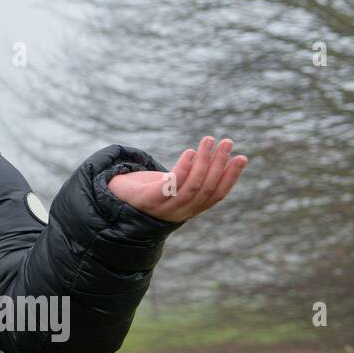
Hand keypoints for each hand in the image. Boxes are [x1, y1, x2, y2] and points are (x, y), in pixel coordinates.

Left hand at [106, 136, 247, 222]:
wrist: (111, 199)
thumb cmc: (144, 189)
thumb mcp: (171, 185)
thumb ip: (189, 178)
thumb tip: (210, 157)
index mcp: (189, 209)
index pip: (216, 195)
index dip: (230, 177)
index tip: (242, 157)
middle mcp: (179, 212)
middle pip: (206, 188)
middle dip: (220, 164)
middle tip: (227, 142)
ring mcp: (164, 208)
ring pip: (193, 185)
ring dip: (204, 161)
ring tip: (209, 140)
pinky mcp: (149, 200)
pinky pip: (172, 185)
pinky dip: (183, 168)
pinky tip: (189, 152)